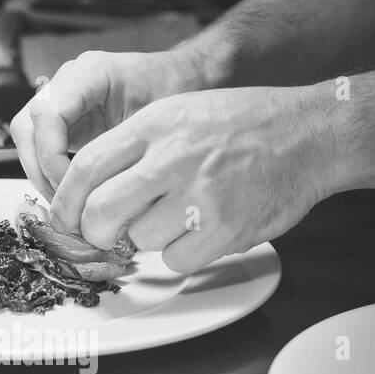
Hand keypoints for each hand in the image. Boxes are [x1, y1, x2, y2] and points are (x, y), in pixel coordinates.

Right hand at [10, 48, 199, 198]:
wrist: (183, 79)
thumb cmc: (175, 93)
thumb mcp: (156, 122)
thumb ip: (126, 152)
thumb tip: (103, 200)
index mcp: (90, 72)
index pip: (47, 114)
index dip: (51, 155)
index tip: (73, 186)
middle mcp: (70, 80)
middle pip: (26, 125)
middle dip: (40, 169)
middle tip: (66, 202)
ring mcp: (64, 97)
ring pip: (27, 137)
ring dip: (41, 173)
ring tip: (69, 202)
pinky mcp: (65, 115)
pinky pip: (40, 144)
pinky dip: (49, 170)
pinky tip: (73, 193)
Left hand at [48, 83, 334, 273]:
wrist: (310, 134)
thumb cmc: (244, 125)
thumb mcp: (180, 112)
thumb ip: (134, 147)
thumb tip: (88, 193)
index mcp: (156, 123)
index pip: (85, 168)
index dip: (65, 203)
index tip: (64, 220)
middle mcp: (173, 156)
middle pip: (101, 213)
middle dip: (95, 233)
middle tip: (106, 235)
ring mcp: (199, 193)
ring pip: (140, 240)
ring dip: (150, 239)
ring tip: (179, 217)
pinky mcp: (224, 228)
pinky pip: (176, 260)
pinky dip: (183, 254)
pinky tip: (201, 231)